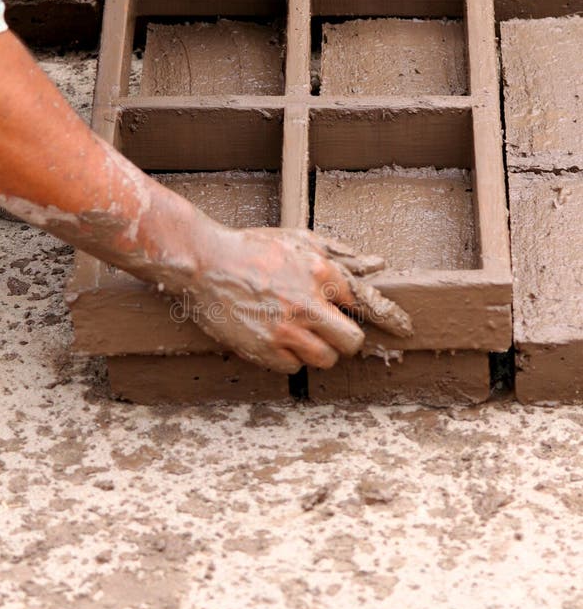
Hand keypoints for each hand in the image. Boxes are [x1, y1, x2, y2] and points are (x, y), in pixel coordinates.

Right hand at [184, 223, 411, 372]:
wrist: (204, 264)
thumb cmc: (252, 249)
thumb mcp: (299, 241)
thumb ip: (340, 254)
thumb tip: (378, 264)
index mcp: (319, 272)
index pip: (367, 303)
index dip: (388, 317)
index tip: (406, 330)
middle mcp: (307, 303)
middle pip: (352, 342)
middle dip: (346, 340)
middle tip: (333, 334)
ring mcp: (286, 330)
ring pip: (326, 359)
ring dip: (317, 350)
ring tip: (296, 332)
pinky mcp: (265, 351)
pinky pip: (293, 368)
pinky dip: (288, 357)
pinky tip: (272, 337)